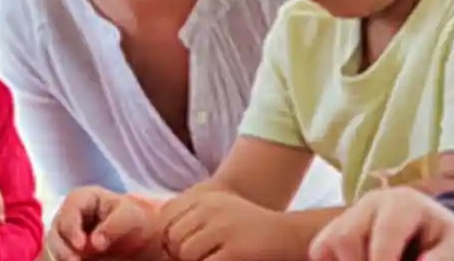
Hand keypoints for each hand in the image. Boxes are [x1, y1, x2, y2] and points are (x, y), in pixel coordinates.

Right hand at [46, 186, 159, 260]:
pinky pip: (60, 256)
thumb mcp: (128, 217)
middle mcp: (68, 215)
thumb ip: (113, 226)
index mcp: (82, 199)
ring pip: (55, 246)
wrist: (135, 235)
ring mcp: (65, 234)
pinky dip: (64, 258)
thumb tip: (95, 243)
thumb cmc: (131, 218)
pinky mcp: (67, 250)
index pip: (70, 209)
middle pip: (57, 230)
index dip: (71, 227)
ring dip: (61, 256)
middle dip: (63, 248)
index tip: (81, 245)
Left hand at [158, 189, 285, 260]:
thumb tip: (163, 244)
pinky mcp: (235, 251)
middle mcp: (212, 208)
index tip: (183, 249)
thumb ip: (192, 221)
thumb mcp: (220, 214)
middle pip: (172, 238)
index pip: (165, 218)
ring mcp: (223, 228)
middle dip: (180, 255)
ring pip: (185, 254)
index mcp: (205, 198)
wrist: (290, 237)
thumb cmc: (251, 233)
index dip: (169, 238)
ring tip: (217, 258)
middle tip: (204, 257)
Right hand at [308, 187, 453, 260]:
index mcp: (402, 203)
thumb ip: (442, 259)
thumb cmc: (441, 238)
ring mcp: (350, 212)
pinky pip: (320, 249)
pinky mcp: (335, 227)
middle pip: (347, 236)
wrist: (429, 224)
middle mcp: (370, 202)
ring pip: (331, 242)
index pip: (384, 234)